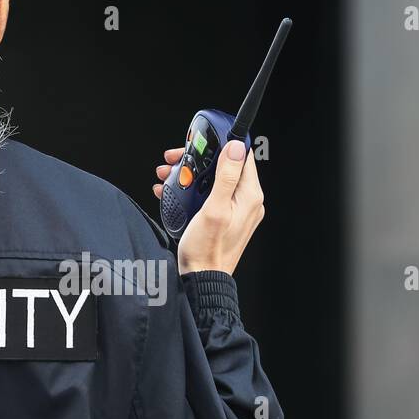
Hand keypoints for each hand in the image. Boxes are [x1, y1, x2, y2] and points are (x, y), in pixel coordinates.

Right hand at [152, 139, 263, 275]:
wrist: (201, 278)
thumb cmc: (206, 250)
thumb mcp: (214, 209)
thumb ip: (226, 177)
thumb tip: (236, 148)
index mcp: (249, 196)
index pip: (242, 156)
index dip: (222, 144)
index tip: (202, 140)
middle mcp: (246, 202)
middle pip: (224, 166)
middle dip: (198, 160)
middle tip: (176, 159)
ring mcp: (236, 210)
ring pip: (213, 180)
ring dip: (190, 175)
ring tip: (168, 175)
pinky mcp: (224, 218)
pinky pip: (209, 195)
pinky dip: (192, 191)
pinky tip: (172, 191)